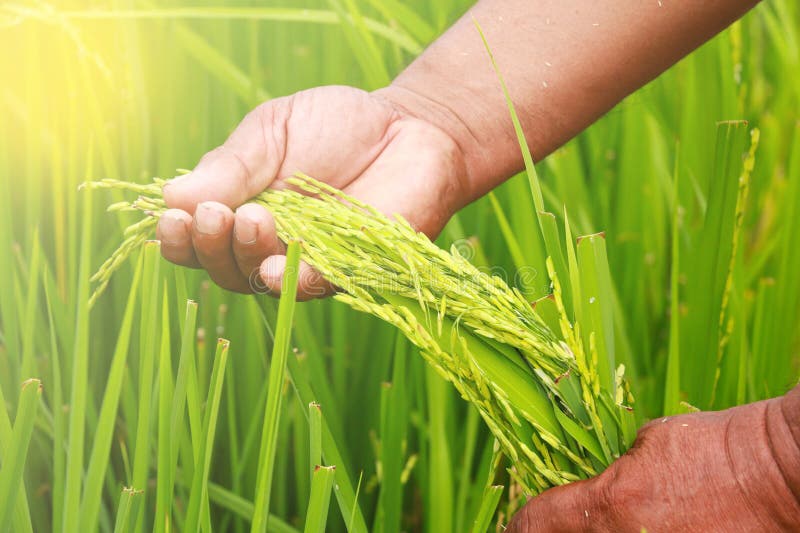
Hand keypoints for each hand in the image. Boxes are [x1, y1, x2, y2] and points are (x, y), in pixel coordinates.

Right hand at [156, 85, 469, 298]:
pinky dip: (293, 282)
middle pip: (222, 268)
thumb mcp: (272, 131)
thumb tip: (171, 196)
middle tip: (218, 214)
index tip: (172, 217)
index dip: (179, 238)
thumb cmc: (337, 126)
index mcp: (240, 210)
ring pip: (262, 281)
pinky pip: (315, 287)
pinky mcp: (349, 270)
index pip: (197, 240)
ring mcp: (307, 262)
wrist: (408, 127)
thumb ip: (231, 165)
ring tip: (252, 220)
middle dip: (211, 246)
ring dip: (247, 258)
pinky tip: (277, 267)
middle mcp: (268, 245)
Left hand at [508, 386, 799, 531]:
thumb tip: (587, 489)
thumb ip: (609, 473)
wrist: (776, 474)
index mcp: (609, 507)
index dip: (518, 526)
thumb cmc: (712, 448)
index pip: (536, 525)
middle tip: (557, 525)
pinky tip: (651, 529)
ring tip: (617, 523)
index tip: (515, 526)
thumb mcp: (646, 444)